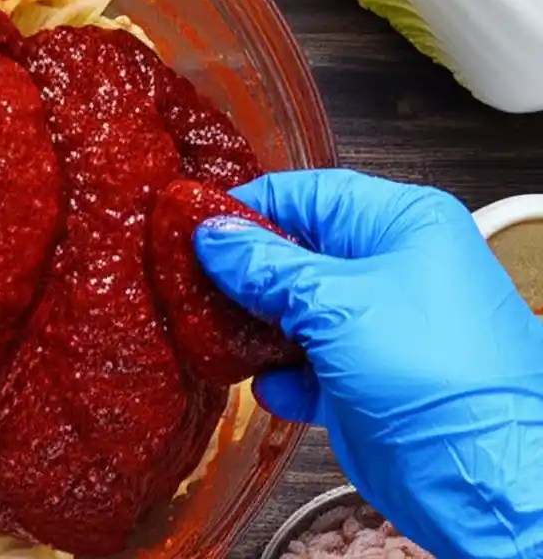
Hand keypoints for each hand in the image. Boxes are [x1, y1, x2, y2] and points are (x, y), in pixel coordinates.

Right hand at [193, 169, 542, 558]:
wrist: (477, 477)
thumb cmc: (441, 377)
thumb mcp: (334, 304)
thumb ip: (264, 266)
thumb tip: (214, 237)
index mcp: (404, 225)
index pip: (310, 194)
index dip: (249, 207)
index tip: (196, 222)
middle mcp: (394, 269)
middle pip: (297, 252)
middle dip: (246, 272)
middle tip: (194, 279)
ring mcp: (378, 326)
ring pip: (295, 311)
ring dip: (255, 326)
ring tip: (218, 330)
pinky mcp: (364, 380)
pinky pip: (305, 366)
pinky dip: (279, 374)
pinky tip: (267, 383)